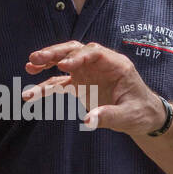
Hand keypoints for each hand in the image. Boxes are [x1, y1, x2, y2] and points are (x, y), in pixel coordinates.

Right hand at [23, 41, 164, 134]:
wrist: (143, 117)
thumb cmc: (140, 113)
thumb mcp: (128, 116)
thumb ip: (108, 117)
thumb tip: (87, 122)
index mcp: (116, 65)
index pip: (94, 53)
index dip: (78, 56)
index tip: (63, 65)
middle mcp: (99, 65)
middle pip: (75, 51)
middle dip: (55, 53)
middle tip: (36, 58)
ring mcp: (88, 73)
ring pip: (64, 63)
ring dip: (47, 63)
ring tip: (29, 66)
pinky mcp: (80, 85)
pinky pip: (59, 83)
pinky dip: (45, 87)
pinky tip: (30, 94)